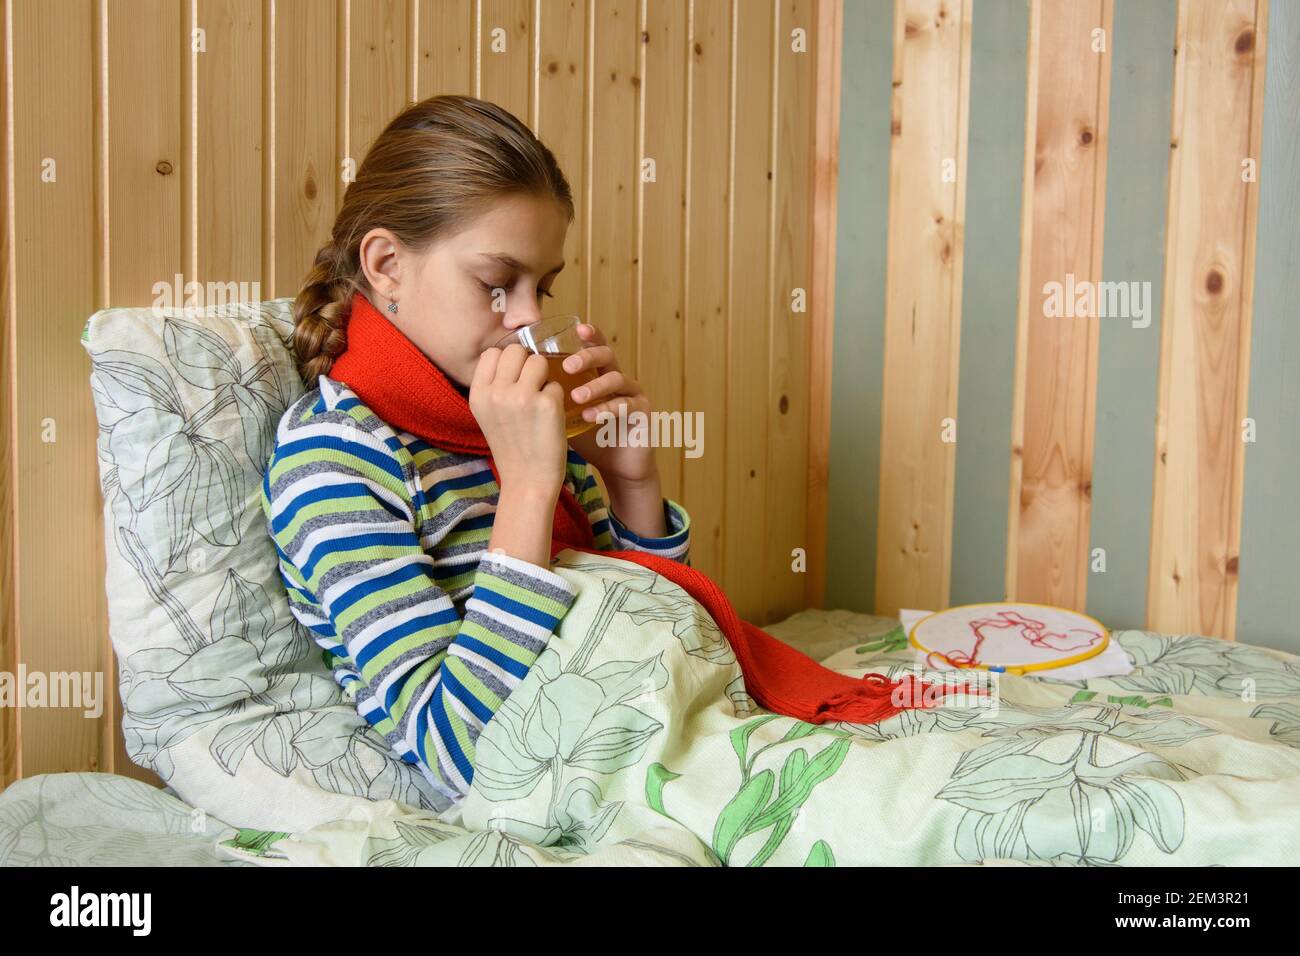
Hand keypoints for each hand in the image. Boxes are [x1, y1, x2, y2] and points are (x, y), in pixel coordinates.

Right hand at [469, 343, 567, 497]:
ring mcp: (522, 397)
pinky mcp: (547, 404)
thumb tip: (513, 354)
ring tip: (540, 400)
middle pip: (516, 350)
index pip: (492, 353)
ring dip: (544, 377)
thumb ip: (494, 386)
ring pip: (538, 361)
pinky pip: (556, 384)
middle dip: (527, 364)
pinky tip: (551, 416)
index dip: (507, 361)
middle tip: (531, 387)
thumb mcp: (488, 415)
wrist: (527, 481)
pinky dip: (557, 397)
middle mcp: (496, 393)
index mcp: (478, 394)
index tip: (515, 378)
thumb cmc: (511, 447)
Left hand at [563, 323, 657, 484]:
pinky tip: (591, 417)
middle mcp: (619, 378)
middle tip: (567, 365)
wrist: (618, 465)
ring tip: (576, 397)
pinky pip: (626, 405)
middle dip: (587, 356)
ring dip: (595, 386)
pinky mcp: (643, 412)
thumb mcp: (567, 414)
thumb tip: (517, 385)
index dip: (589, 335)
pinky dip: (607, 410)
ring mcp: (633, 393)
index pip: (595, 346)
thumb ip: (551, 397)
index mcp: (600, 374)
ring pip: (617, 379)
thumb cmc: (590, 437)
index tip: (576, 329)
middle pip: (607, 355)